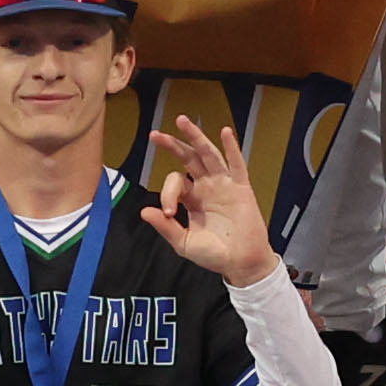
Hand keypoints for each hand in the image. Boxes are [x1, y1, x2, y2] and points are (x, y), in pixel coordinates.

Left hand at [137, 116, 278, 280]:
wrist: (241, 264)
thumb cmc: (214, 254)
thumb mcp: (184, 243)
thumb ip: (165, 227)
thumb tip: (144, 211)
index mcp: (192, 198)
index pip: (175, 182)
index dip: (167, 193)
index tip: (168, 212)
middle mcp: (207, 187)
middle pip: (188, 158)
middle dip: (172, 145)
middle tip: (155, 134)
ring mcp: (225, 185)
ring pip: (209, 155)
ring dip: (196, 137)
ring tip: (183, 121)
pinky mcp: (242, 189)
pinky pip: (237, 165)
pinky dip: (232, 148)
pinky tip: (225, 132)